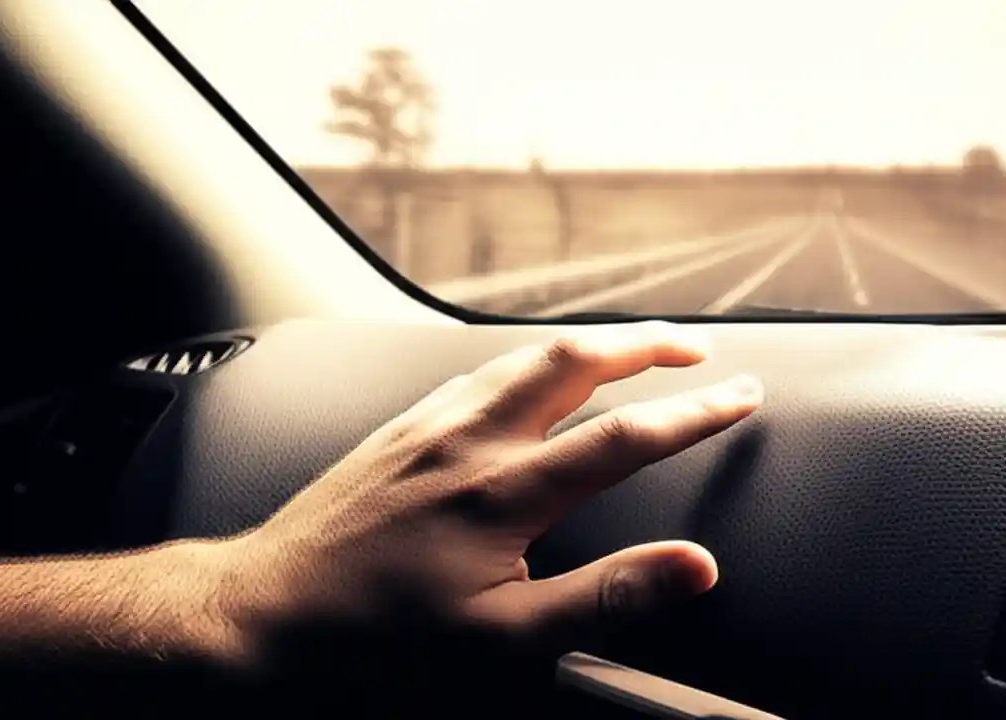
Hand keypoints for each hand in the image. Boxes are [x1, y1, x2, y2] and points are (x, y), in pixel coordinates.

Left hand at [208, 322, 761, 706]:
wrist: (265, 613)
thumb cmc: (376, 635)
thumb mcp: (503, 639)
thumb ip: (606, 598)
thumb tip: (691, 569)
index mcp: (505, 491)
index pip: (626, 434)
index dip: (696, 412)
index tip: (740, 396)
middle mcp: (469, 440)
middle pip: (575, 362)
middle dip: (646, 346)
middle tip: (694, 351)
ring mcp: (429, 426)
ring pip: (523, 357)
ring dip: (588, 346)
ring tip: (628, 353)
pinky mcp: (398, 429)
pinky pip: (476, 371)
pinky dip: (526, 362)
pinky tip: (526, 379)